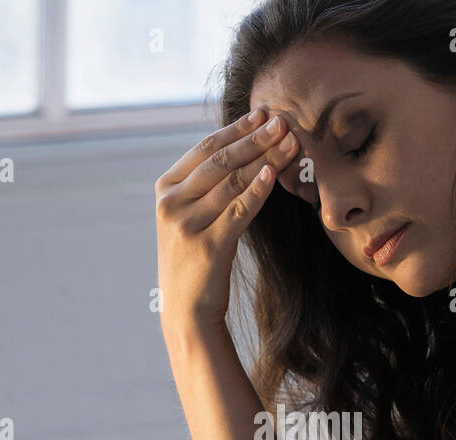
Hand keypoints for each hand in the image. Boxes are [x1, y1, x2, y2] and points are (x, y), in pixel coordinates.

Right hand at [154, 107, 300, 334]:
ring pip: (232, 182)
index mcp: (165, 190)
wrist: (186, 309)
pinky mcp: (207, 246)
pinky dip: (257, 191)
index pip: (204, 150)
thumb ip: (204, 186)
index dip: (236, 129)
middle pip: (220, 161)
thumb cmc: (195, 259)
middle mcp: (171, 204)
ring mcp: (187, 225)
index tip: (262, 114)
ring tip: (290, 143)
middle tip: (282, 121)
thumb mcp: (189, 217)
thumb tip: (242, 147)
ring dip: (265, 159)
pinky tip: (274, 175)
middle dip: (255, 138)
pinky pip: (238, 211)